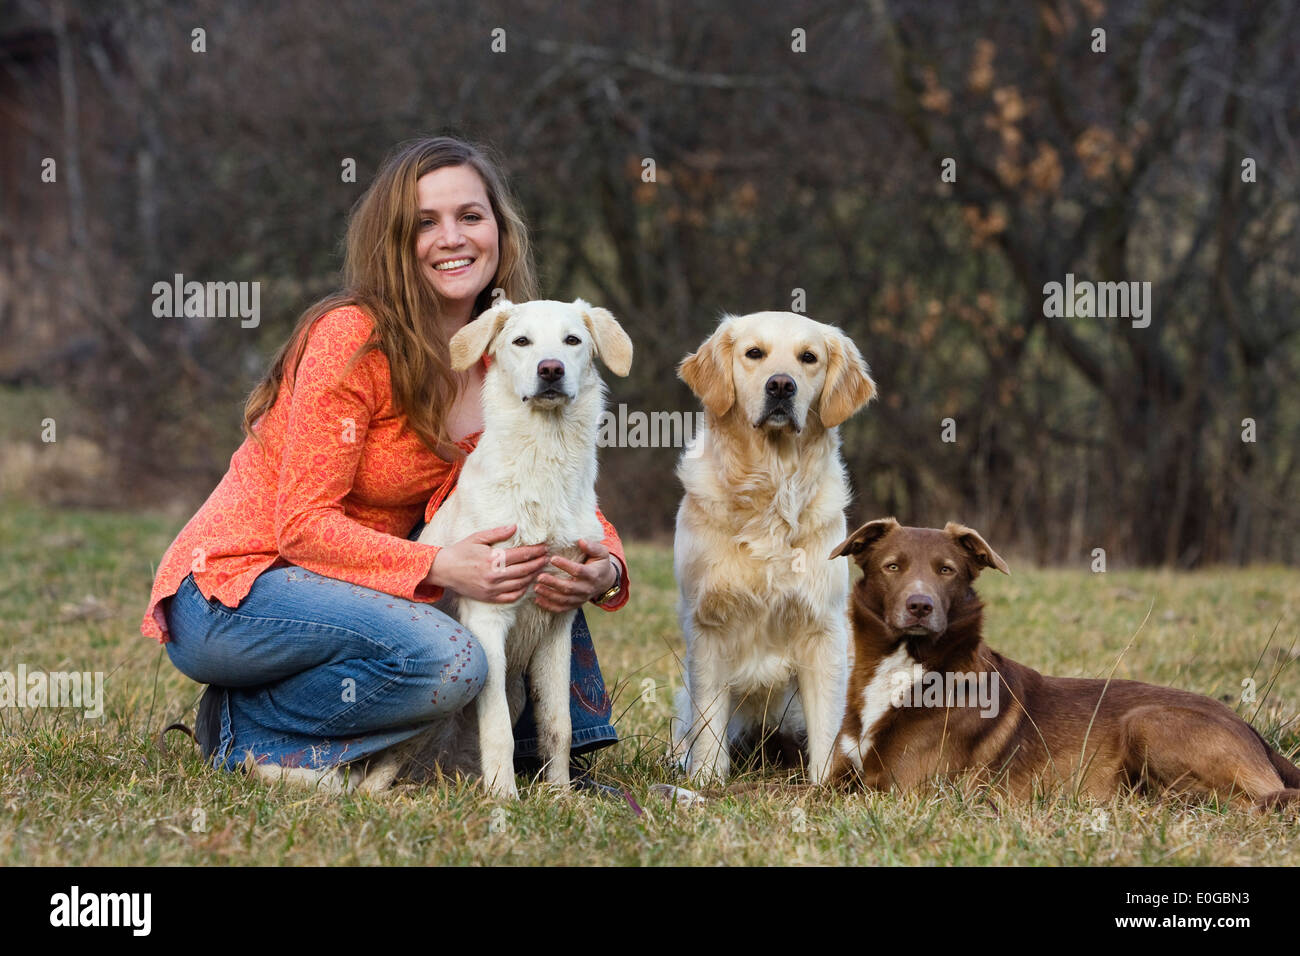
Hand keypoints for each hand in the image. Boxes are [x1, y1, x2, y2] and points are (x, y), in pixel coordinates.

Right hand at [427, 525, 548, 602]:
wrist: (443, 570)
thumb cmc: (460, 551)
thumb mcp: (477, 538)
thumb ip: (497, 533)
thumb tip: (515, 527)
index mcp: (493, 558)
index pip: (522, 555)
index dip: (536, 551)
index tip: (544, 547)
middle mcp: (494, 575)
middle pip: (525, 570)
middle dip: (539, 563)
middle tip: (547, 558)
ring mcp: (492, 588)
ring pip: (520, 584)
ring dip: (533, 576)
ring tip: (540, 569)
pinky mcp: (489, 597)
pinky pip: (511, 597)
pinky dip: (522, 591)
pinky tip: (527, 584)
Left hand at [534, 539, 618, 612]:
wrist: (605, 581)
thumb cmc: (600, 563)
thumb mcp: (601, 552)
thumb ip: (593, 547)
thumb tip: (581, 541)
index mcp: (593, 574)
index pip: (578, 571)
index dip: (565, 565)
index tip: (552, 559)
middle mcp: (587, 588)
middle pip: (569, 588)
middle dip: (553, 583)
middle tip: (539, 577)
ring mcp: (581, 598)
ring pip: (564, 600)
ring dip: (549, 595)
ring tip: (536, 588)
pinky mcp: (575, 604)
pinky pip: (562, 608)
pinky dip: (549, 606)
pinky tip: (538, 600)